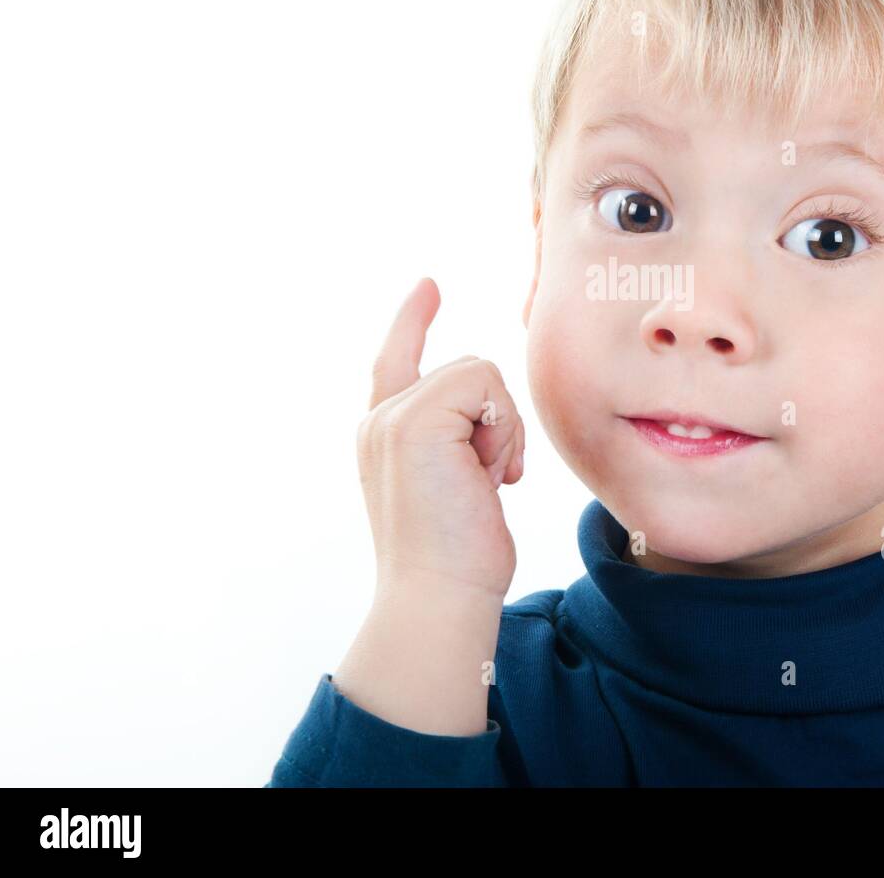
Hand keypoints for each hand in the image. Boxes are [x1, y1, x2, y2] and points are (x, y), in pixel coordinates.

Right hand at [356, 277, 524, 598]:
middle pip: (468, 369)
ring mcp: (393, 417)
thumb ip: (457, 440)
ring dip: (503, 427)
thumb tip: (489, 412)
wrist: (442, 598)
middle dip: (500, 419)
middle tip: (489, 479)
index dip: (412, 320)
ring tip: (484, 482)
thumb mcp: (457, 485)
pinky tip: (488, 476)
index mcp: (386, 434)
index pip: (396, 359)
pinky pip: (485, 383)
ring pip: (479, 372)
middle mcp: (380, 419)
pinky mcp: (415, 420)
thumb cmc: (460, 557)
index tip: (429, 286)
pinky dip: (502, 427)